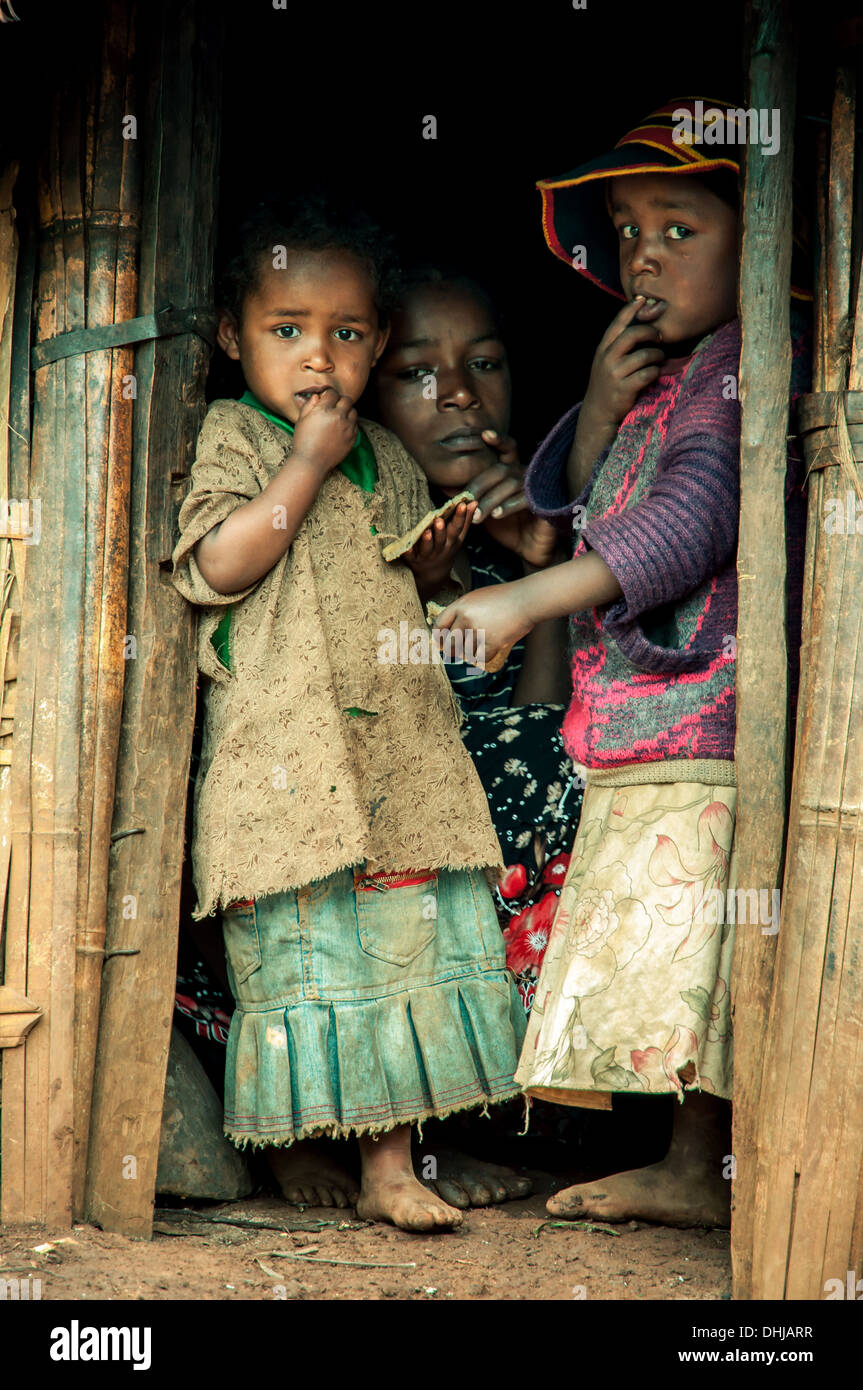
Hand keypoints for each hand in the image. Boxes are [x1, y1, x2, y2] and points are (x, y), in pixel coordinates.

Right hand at [291, 388, 357, 475]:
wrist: (311, 462)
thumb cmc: (303, 441)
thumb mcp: (301, 420)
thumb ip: (309, 405)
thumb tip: (317, 396)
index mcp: (324, 410)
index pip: (332, 393)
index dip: (329, 395)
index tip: (326, 399)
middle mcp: (338, 417)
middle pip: (347, 400)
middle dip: (340, 401)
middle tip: (334, 407)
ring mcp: (347, 428)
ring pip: (354, 412)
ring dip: (347, 411)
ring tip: (338, 418)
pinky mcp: (352, 438)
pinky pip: (356, 425)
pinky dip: (350, 424)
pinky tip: (341, 428)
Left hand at [403, 499, 477, 595]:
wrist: (433, 574)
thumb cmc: (446, 548)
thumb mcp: (458, 537)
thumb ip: (465, 520)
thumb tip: (474, 501)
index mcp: (452, 541)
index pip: (457, 528)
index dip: (461, 517)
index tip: (462, 504)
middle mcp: (440, 548)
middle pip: (441, 539)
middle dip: (441, 531)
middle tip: (439, 520)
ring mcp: (427, 555)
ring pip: (427, 548)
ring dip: (427, 541)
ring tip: (427, 532)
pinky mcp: (414, 559)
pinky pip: (410, 557)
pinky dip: (408, 553)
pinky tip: (407, 549)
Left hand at [434, 580, 534, 667]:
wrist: (527, 599)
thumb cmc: (504, 597)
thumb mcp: (478, 597)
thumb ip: (463, 611)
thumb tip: (449, 632)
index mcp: (460, 605)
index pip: (439, 626)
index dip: (438, 638)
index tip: (440, 644)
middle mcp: (466, 619)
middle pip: (450, 644)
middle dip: (453, 650)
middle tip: (459, 652)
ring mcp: (478, 631)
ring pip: (467, 652)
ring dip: (473, 652)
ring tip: (484, 643)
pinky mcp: (491, 642)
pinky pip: (481, 658)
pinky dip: (485, 657)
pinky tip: (492, 649)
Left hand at [470, 431, 559, 566]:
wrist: (527, 548)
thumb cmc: (506, 526)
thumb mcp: (483, 510)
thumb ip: (469, 497)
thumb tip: (444, 486)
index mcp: (511, 472)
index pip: (507, 450)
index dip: (499, 439)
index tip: (485, 434)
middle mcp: (525, 475)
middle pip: (500, 470)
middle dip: (480, 485)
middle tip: (465, 502)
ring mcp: (536, 487)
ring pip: (510, 484)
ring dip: (491, 500)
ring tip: (477, 516)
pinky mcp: (544, 503)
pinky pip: (525, 499)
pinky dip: (508, 506)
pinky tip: (497, 515)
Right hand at [580, 296, 665, 436]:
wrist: (598, 413)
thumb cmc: (609, 383)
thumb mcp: (607, 361)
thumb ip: (620, 344)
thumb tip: (642, 321)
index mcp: (603, 348)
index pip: (618, 323)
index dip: (632, 309)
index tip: (645, 300)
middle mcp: (607, 359)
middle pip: (633, 335)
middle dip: (651, 332)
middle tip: (660, 337)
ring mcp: (615, 374)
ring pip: (644, 355)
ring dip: (657, 355)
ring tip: (660, 359)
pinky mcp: (624, 389)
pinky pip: (647, 374)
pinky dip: (656, 372)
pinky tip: (656, 373)